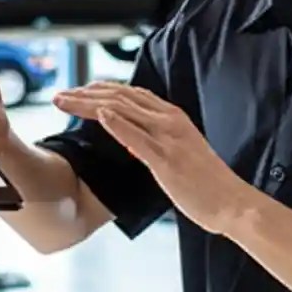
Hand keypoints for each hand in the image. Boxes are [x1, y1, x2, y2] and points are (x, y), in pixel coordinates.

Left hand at [53, 82, 252, 234]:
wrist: (232, 202)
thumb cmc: (208, 184)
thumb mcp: (181, 152)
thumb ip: (158, 141)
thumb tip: (136, 139)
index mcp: (173, 118)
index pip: (130, 95)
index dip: (101, 90)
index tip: (77, 92)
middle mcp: (169, 121)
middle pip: (120, 98)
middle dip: (86, 94)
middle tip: (59, 96)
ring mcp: (168, 139)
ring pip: (123, 111)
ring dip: (90, 104)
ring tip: (65, 102)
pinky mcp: (166, 160)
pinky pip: (138, 138)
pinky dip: (118, 124)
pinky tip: (99, 116)